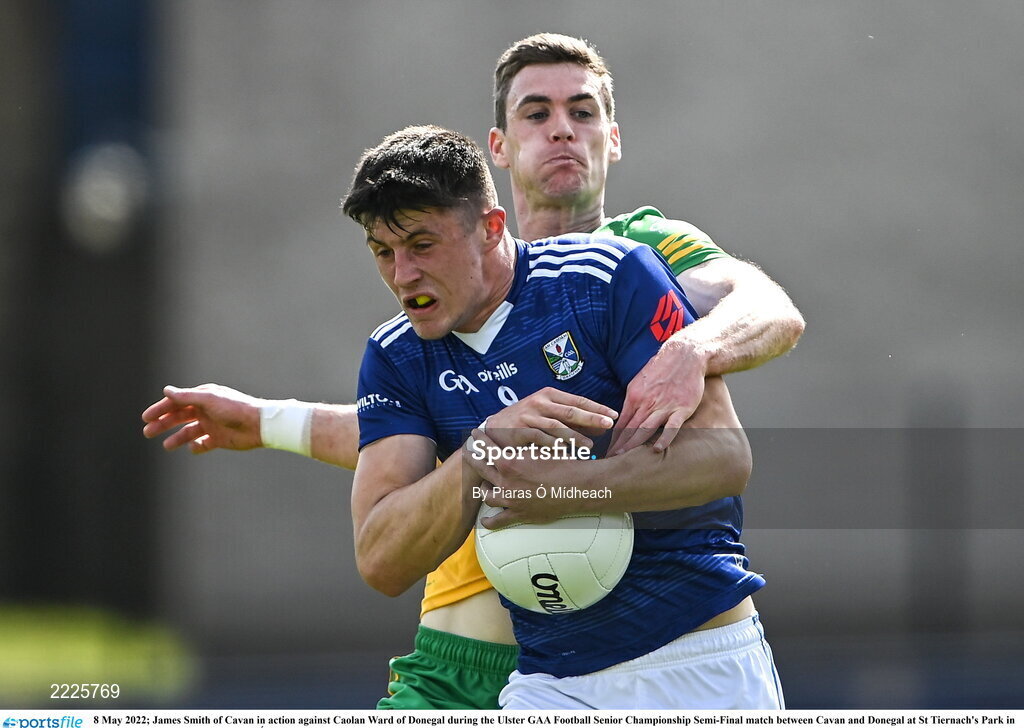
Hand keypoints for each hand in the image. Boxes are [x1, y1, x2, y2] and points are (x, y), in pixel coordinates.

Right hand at [141, 383, 263, 453]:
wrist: (259, 425)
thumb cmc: (235, 408)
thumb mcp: (209, 400)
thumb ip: (187, 396)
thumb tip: (166, 390)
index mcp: (203, 397)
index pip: (177, 402)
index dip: (160, 409)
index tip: (146, 418)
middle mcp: (206, 410)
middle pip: (179, 417)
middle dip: (163, 424)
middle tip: (148, 432)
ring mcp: (212, 425)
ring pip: (188, 432)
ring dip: (176, 438)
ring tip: (166, 445)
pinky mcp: (219, 439)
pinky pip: (202, 444)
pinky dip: (195, 447)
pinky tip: (192, 447)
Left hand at [466, 428, 579, 528]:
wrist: (576, 486)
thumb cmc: (562, 463)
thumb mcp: (541, 446)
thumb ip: (524, 442)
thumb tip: (517, 433)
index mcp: (509, 462)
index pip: (487, 448)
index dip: (480, 439)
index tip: (475, 433)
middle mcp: (505, 482)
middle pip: (482, 469)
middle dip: (473, 459)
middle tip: (468, 453)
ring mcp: (511, 500)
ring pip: (487, 495)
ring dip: (483, 489)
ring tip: (482, 485)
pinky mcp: (519, 514)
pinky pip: (498, 520)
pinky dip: (490, 521)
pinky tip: (485, 521)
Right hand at [482, 387, 616, 449]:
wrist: (493, 429)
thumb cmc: (526, 422)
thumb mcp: (547, 414)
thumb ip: (570, 420)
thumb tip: (600, 427)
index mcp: (549, 395)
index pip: (578, 401)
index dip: (597, 408)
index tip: (613, 416)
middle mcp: (539, 402)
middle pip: (570, 411)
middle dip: (591, 418)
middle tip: (608, 425)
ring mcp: (528, 416)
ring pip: (556, 426)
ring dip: (575, 437)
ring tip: (589, 446)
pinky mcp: (519, 430)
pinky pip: (540, 439)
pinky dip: (554, 447)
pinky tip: (566, 454)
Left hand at [607, 340, 706, 455]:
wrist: (685, 354)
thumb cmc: (662, 367)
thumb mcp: (640, 381)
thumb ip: (633, 399)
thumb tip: (623, 416)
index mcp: (634, 396)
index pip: (620, 422)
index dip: (612, 438)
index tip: (606, 451)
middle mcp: (647, 402)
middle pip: (629, 429)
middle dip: (618, 446)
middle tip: (608, 461)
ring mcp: (665, 406)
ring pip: (645, 429)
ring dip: (633, 445)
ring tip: (623, 458)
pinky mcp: (682, 408)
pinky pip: (672, 426)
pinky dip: (665, 438)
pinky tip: (658, 449)